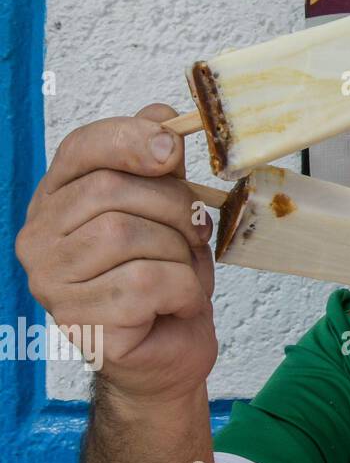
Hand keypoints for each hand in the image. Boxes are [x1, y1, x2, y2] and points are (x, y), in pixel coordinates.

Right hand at [16, 104, 217, 402]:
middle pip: (111, 190)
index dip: (130, 138)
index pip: (82, 147)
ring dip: (178, 252)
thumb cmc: (167, 273)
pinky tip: (177, 302)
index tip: (173, 149)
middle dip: (174, 207)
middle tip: (195, 233)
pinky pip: (146, 282)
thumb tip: (161, 115)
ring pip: (126, 235)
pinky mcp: (78, 322)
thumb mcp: (169, 208)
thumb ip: (158, 163)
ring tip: (181, 272)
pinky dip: (181, 289)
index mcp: (59, 198)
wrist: (172, 347)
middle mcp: (40, 237)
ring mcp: (51, 282)